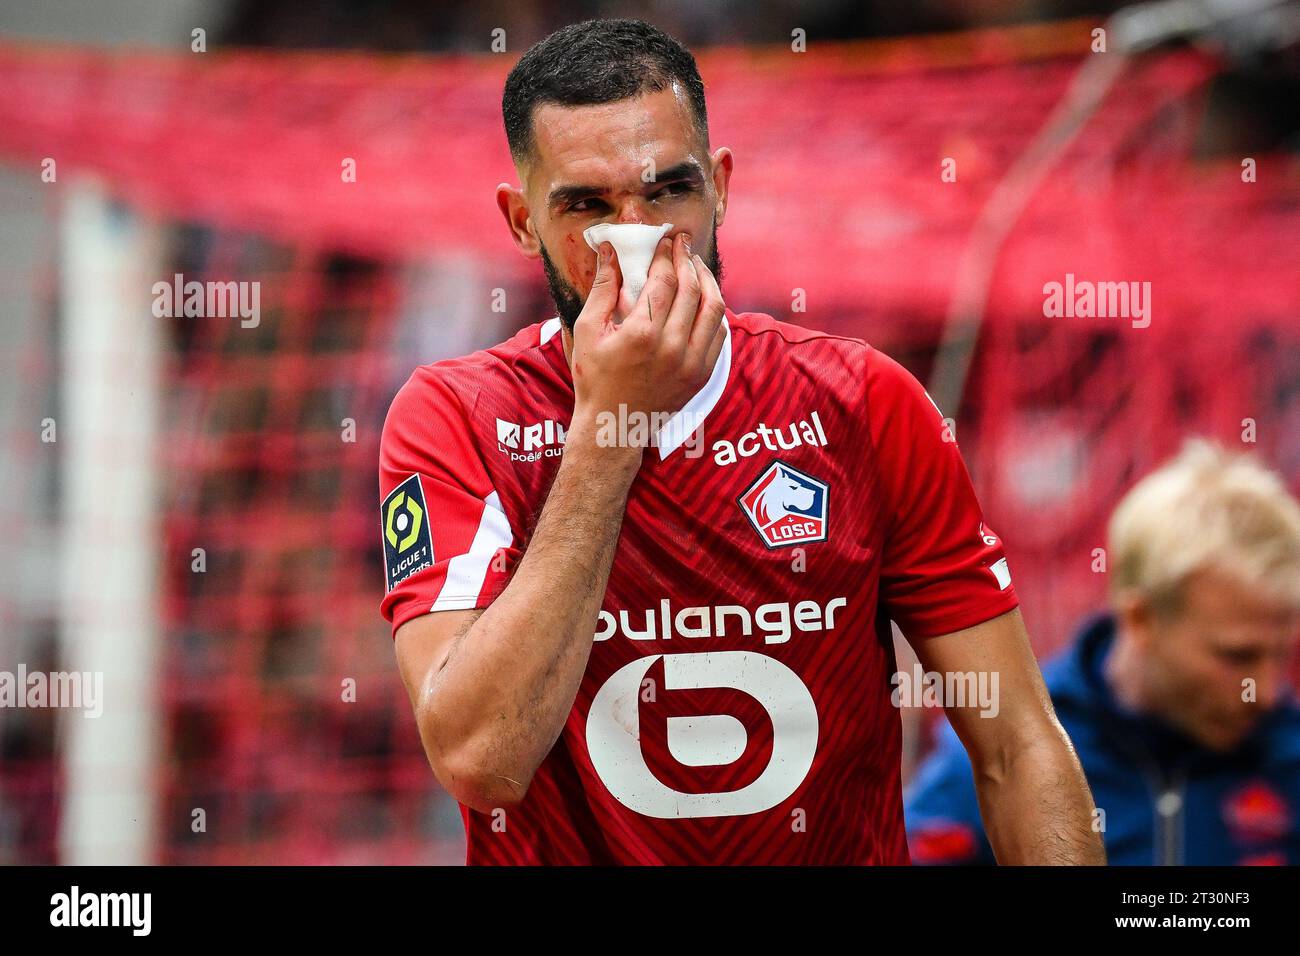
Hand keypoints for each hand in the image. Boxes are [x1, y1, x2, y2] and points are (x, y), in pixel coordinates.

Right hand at [570, 231, 726, 446]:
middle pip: (692, 289)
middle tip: (681, 243)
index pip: (664, 281)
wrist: (614, 425)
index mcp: (641, 334)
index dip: (665, 255)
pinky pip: (719, 333)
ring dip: (707, 280)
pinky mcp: (702, 374)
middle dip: (687, 259)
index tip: (663, 240)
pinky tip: (704, 297)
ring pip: (713, 308)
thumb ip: (602, 288)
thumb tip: (610, 250)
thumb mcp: (588, 330)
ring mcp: (692, 363)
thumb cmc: (595, 377)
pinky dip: (714, 311)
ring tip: (696, 265)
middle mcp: (672, 348)